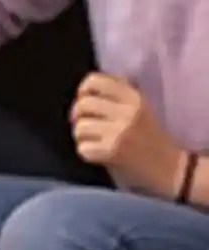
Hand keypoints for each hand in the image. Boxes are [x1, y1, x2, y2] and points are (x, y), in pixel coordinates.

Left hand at [70, 72, 183, 197]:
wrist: (172, 169)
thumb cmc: (150, 137)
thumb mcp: (140, 107)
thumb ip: (117, 93)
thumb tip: (86, 88)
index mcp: (134, 97)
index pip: (95, 80)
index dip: (83, 90)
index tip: (85, 101)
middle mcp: (127, 112)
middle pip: (83, 104)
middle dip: (78, 116)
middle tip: (86, 125)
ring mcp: (120, 132)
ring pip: (80, 127)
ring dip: (82, 137)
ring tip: (94, 141)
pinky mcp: (113, 151)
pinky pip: (82, 148)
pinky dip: (87, 153)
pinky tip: (100, 154)